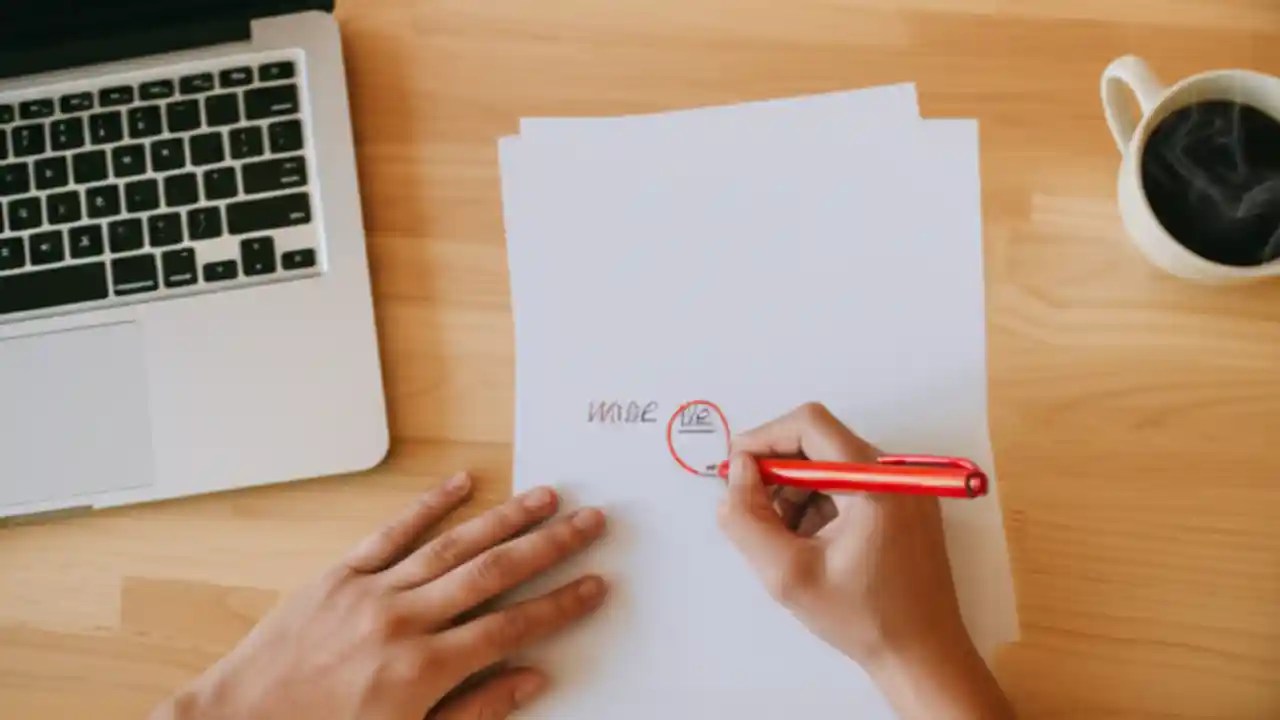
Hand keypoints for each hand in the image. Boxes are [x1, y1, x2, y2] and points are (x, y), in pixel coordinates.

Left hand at [151, 475, 608, 719]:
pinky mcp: (339, 575)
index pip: (511, 626)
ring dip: (503, 518)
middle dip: (548, 546)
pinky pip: (392, 532)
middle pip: (493, 574)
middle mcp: (403, 621)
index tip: (594, 585)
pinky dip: (429, 505)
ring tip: (545, 497)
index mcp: (422, 670)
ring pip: (452, 544)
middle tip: (589, 523)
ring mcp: (371, 592)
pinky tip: (462, 483)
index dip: (560, 605)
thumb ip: (475, 711)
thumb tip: (531, 678)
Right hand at [717, 403, 1012, 719]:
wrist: (924, 657)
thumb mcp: (788, 575)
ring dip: (797, 493)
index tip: (734, 471)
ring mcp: (906, 487)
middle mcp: (895, 472)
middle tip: (753, 515)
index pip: (808, 425)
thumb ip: (747, 519)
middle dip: (777, 474)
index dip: (763, 439)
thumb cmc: (864, 620)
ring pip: (831, 464)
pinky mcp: (906, 504)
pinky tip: (812, 546)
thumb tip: (736, 474)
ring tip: (786, 542)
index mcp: (875, 480)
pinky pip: (850, 484)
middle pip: (819, 442)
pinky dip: (821, 504)